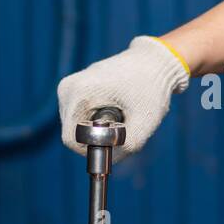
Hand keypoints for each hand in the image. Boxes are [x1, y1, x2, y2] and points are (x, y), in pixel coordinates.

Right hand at [56, 36, 189, 162]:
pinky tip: (118, 106)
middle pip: (74, 133)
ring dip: (100, 128)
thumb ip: (125, 148)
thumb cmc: (151, 88)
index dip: (92, 149)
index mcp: (78, 92)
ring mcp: (71, 87)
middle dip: (99, 137)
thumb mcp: (144, 122)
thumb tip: (106, 163)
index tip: (117, 141)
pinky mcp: (77, 88)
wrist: (156, 61)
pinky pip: (83, 116)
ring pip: (78, 125)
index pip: (71, 139)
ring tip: (123, 112)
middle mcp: (68, 88)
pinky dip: (100, 119)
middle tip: (126, 123)